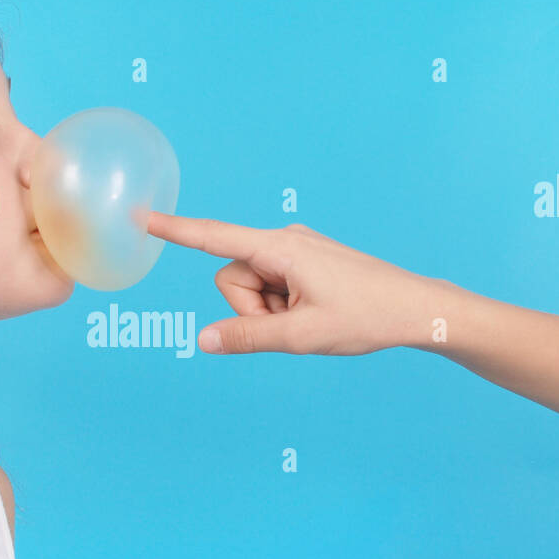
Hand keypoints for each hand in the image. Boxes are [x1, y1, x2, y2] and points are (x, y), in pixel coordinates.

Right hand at [146, 211, 451, 355]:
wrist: (414, 308)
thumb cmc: (366, 317)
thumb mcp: (302, 336)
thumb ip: (248, 338)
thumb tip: (204, 341)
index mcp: (280, 248)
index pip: (215, 237)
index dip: (176, 231)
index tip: (143, 217)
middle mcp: (284, 240)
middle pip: (232, 279)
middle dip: (251, 310)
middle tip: (294, 325)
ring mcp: (295, 250)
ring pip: (252, 287)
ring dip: (269, 312)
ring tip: (309, 320)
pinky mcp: (304, 261)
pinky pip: (272, 286)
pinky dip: (283, 307)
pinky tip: (317, 313)